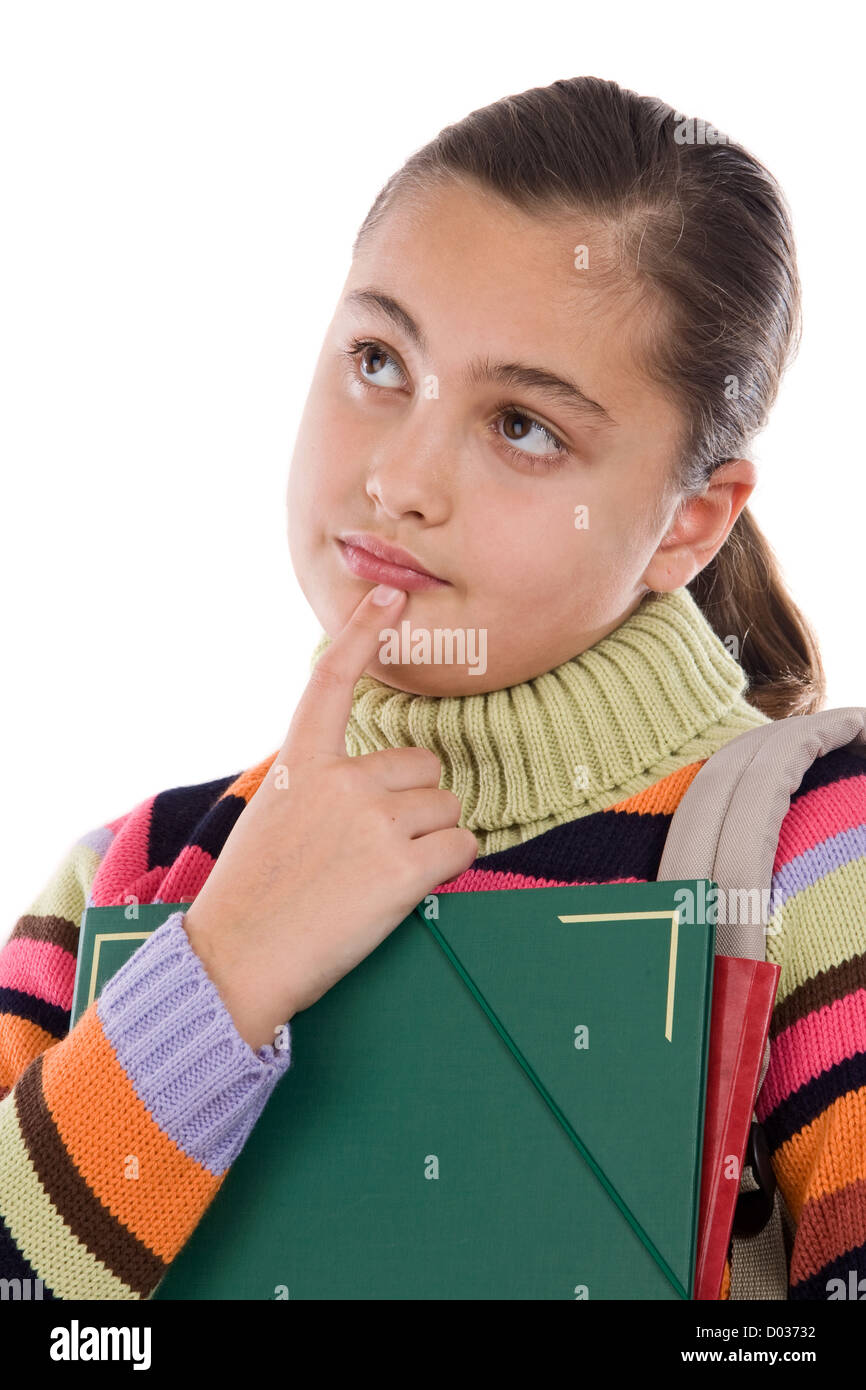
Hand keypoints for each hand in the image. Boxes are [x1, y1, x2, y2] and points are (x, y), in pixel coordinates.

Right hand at [183, 584, 477, 1050]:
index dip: (362, 632)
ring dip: (430, 840)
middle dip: (413, 803)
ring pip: (446, 808)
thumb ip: (320, 782)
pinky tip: (407, 889)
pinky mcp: (404, 867)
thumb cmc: (255, 894)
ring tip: (378, 876)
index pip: (332, 682)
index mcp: (303, 764)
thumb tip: (376, 776)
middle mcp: (342, 780)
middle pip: (422, 766)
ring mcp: (375, 821)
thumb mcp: (274, 814)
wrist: (239, 960)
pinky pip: (462, 845)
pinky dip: (449, 867)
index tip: (389, 595)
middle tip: (371, 849)